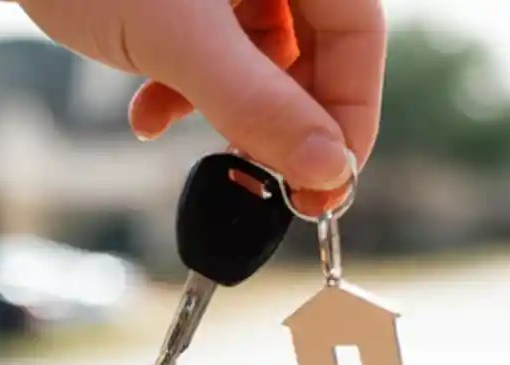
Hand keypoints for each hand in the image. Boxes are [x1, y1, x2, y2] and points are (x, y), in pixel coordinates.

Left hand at [15, 0, 384, 208]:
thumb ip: (259, 105)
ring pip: (265, 57)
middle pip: (318, 49)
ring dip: (236, 112)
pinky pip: (217, 48)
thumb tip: (330, 174)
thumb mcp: (178, 38)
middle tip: (272, 182)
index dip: (351, 114)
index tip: (329, 183)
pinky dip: (191, 89)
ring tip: (205, 146)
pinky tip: (151, 114)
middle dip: (289, 121)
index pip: (358, 36)